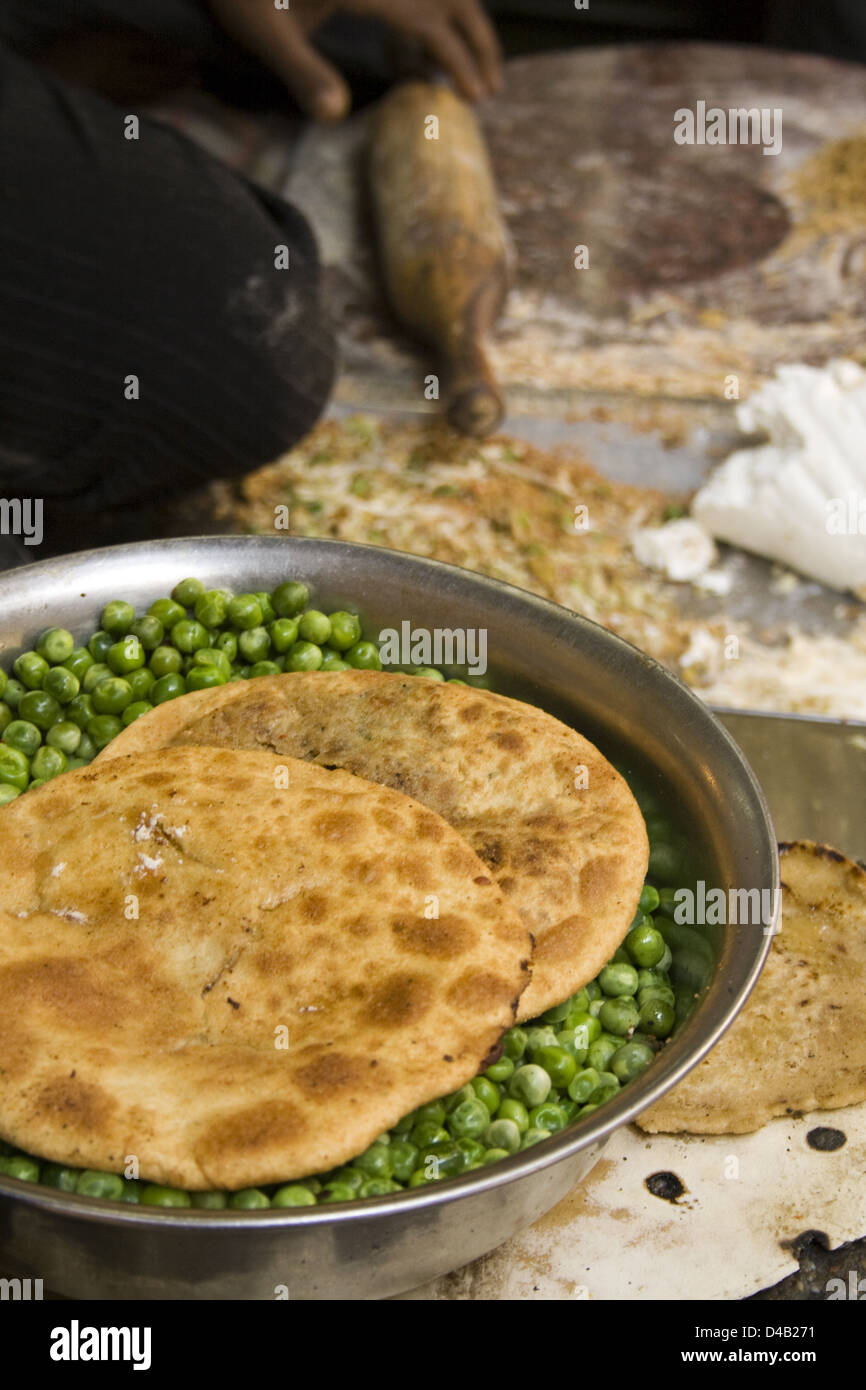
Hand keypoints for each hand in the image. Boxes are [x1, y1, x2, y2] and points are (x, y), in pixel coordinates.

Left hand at [207, 0, 502, 120]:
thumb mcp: (260, 31)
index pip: (430, 18)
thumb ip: (300, 71)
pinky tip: (416, 50)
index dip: (458, 58)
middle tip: (492, 87)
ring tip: (463, 68)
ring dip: (458, 22)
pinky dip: (427, 14)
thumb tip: (334, 116)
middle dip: (475, 38)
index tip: (477, 97)